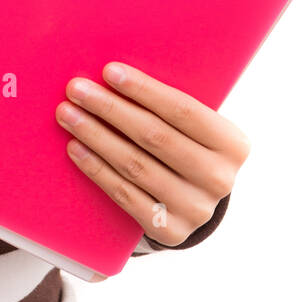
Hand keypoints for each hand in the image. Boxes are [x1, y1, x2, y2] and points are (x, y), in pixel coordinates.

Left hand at [55, 61, 250, 244]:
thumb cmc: (189, 147)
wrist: (197, 201)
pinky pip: (124, 194)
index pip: (182, 109)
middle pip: (154, 136)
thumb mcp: (197, 128)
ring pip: (134, 164)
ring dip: (95, 135)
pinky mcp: (169, 230)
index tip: (109, 71)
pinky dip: (96, 168)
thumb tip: (116, 75)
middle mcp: (218, 178)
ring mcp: (194, 209)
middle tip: (77, 89)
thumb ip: (170, 107)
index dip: (144, 89)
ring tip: (69, 114)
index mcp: (232, 143)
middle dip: (110, 108)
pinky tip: (76, 148)